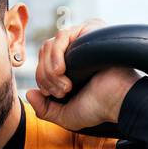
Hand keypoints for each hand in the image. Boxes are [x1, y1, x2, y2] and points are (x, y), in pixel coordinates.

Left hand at [25, 18, 142, 131]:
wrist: (118, 101)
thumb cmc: (97, 108)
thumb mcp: (64, 115)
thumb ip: (44, 109)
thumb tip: (29, 93)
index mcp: (68, 69)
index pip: (41, 65)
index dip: (42, 80)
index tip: (56, 95)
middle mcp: (73, 54)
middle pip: (42, 54)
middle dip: (45, 77)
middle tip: (63, 91)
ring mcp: (80, 42)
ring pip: (48, 46)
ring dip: (50, 70)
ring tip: (66, 85)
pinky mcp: (88, 33)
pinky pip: (60, 36)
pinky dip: (56, 55)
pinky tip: (63, 70)